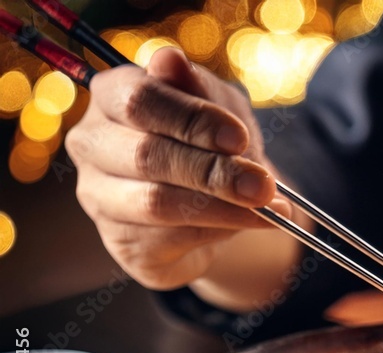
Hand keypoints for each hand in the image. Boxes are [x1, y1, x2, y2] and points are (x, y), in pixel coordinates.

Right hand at [67, 48, 289, 290]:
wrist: (217, 203)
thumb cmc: (212, 142)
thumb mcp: (220, 108)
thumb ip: (199, 90)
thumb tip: (168, 59)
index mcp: (112, 96)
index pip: (140, 101)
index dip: (193, 120)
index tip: (239, 139)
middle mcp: (93, 144)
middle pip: (148, 156)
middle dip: (213, 171)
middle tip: (262, 185)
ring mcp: (99, 196)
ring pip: (158, 202)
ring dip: (222, 207)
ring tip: (268, 208)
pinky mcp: (121, 242)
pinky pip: (169, 239)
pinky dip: (218, 231)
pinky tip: (249, 223)